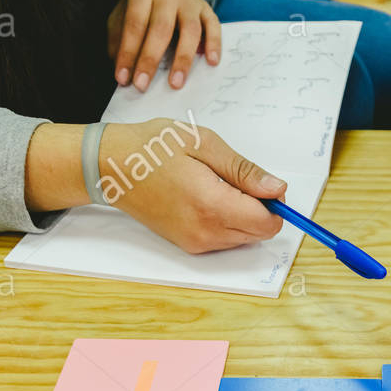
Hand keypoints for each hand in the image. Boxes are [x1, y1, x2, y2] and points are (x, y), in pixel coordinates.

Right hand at [102, 119, 285, 252]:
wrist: (113, 167)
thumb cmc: (154, 148)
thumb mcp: (205, 144)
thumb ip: (244, 171)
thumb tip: (278, 189)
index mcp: (212, 206)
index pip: (268, 223)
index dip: (274, 202)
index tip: (260, 182)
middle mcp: (206, 232)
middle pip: (259, 233)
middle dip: (259, 209)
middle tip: (233, 179)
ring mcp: (196, 243)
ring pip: (244, 238)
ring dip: (242, 216)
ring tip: (214, 186)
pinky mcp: (189, 246)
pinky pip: (225, 240)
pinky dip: (226, 222)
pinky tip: (204, 198)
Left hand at [107, 0, 221, 91]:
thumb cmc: (143, 3)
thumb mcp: (123, 12)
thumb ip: (119, 36)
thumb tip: (121, 66)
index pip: (135, 24)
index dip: (128, 52)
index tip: (123, 78)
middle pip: (160, 29)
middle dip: (150, 60)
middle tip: (142, 85)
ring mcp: (189, 2)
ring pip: (190, 30)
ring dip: (182, 59)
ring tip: (176, 83)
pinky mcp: (205, 9)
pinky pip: (213, 25)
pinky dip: (214, 44)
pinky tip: (211, 62)